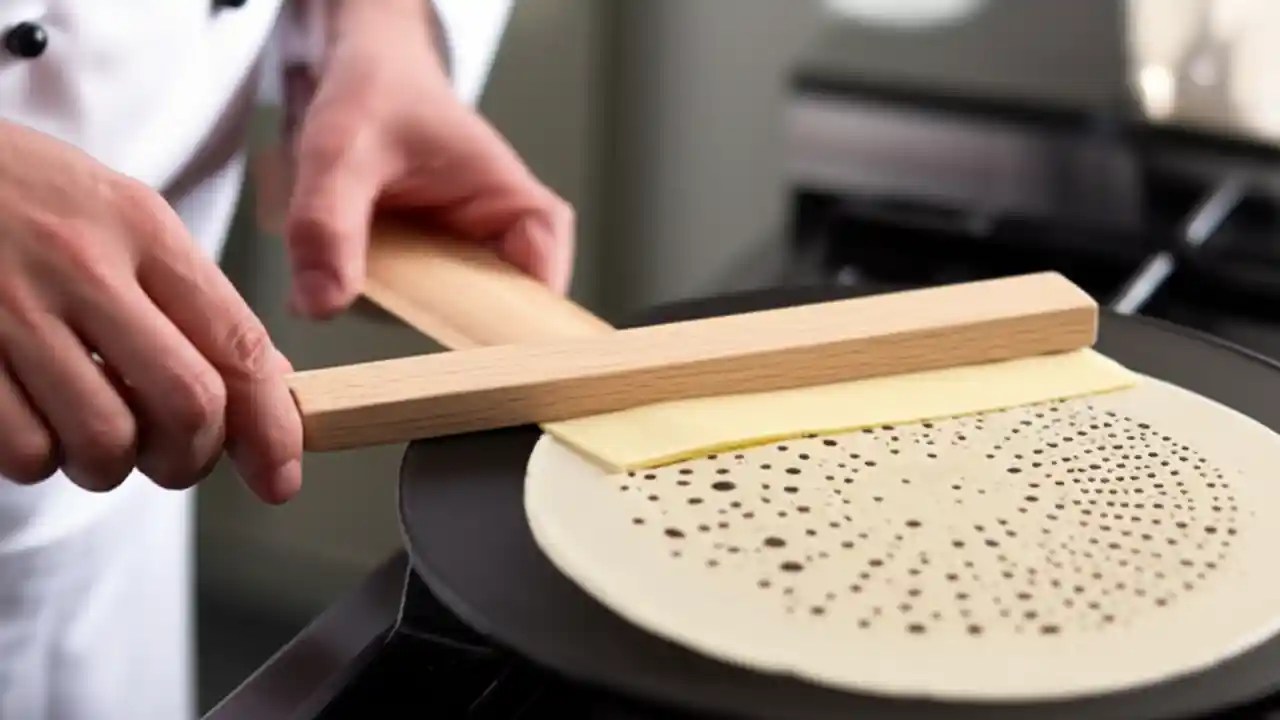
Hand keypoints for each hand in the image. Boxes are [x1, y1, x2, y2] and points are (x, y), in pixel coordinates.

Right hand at [0, 120, 302, 502]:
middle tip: (175, 460)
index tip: (281, 478)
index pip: (238, 343)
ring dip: (112, 465)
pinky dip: (41, 459)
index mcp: (142, 228)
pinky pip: (25, 449)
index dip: (271, 427)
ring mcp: (10, 311)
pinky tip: (34, 420)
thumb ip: (192, 297)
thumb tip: (272, 385)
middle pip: (187, 403)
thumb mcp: (118, 214)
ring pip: (105, 440)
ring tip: (92, 434)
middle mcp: (83, 266)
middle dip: (193, 457)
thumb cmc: (22, 197)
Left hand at [284, 0, 574, 318]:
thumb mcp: (340, 149)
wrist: (361, 72)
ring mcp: (460, 262)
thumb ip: (327, 222)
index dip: (518, 327)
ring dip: (391, 309)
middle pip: (493, 315)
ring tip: (347, 268)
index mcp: (513, 206)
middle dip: (436, 323)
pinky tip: (333, 277)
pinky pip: (406, 306)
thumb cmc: (374, 93)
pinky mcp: (424, 272)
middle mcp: (497, 242)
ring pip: (440, 318)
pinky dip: (372, 300)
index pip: (542, 280)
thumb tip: (321, 304)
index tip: (471, 353)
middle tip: (383, 318)